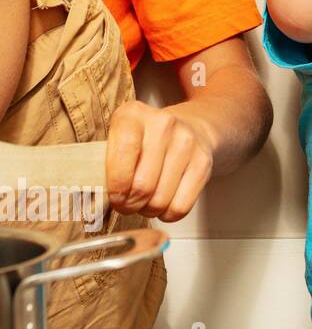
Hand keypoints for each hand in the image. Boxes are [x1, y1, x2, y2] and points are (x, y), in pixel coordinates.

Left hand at [105, 100, 214, 221]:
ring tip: (145, 202)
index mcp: (133, 115)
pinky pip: (181, 206)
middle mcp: (163, 125)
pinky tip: (164, 204)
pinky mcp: (203, 163)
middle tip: (126, 204)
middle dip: (130, 205)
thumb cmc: (145, 140)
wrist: (191, 126)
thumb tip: (91, 199)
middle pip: (143, 185)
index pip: (123, 155)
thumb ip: (102, 161)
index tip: (113, 197)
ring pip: (161, 200)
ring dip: (149, 210)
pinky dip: (169, 214)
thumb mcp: (119, 138)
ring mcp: (187, 143)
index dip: (115, 185)